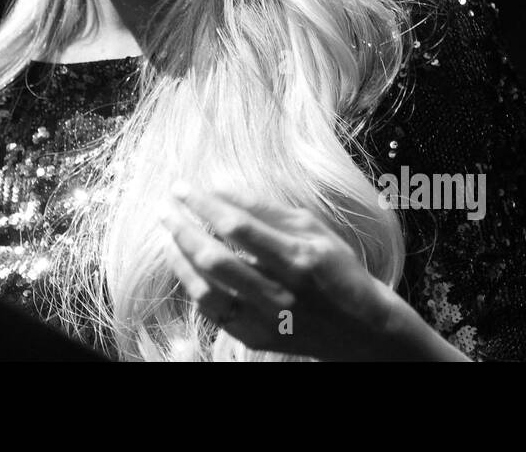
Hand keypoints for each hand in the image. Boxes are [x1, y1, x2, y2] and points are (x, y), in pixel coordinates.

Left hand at [159, 181, 403, 360]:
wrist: (361, 329)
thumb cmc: (337, 268)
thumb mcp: (313, 229)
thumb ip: (266, 210)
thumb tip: (219, 189)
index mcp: (298, 258)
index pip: (238, 227)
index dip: (204, 205)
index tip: (182, 188)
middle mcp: (280, 293)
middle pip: (215, 259)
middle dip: (183, 229)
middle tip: (164, 209)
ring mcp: (265, 320)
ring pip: (206, 290)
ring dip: (180, 258)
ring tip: (168, 235)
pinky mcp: (255, 338)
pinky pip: (212, 312)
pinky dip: (193, 285)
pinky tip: (185, 265)